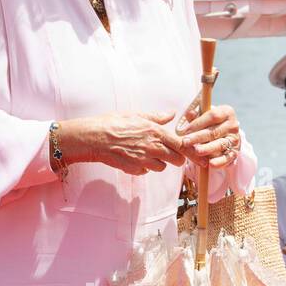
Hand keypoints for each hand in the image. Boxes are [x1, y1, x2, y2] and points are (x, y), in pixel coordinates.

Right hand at [54, 111, 192, 176]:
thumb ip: (156, 117)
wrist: (94, 138)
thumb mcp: (136, 115)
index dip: (188, 150)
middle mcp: (153, 147)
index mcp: (155, 132)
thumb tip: (171, 114)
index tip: (192, 152)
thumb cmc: (112, 123)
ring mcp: (144, 160)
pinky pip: (145, 171)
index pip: (181, 144)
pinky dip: (143, 167)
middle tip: (170, 155)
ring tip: (147, 154)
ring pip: (161, 167)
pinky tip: (134, 158)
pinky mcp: (134, 169)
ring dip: (158, 163)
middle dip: (176, 158)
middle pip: (177, 159)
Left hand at [176, 101, 241, 170]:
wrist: (225, 136)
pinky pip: (227, 157)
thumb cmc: (210, 124)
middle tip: (185, 142)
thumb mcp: (204, 117)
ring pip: (220, 144)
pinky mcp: (235, 152)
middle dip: (198, 137)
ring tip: (197, 151)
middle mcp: (233, 125)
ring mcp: (235, 139)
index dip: (198, 123)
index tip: (185, 130)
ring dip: (208, 148)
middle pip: (214, 131)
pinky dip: (220, 161)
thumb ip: (196, 116)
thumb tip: (188, 113)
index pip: (212, 116)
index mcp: (226, 112)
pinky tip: (211, 164)